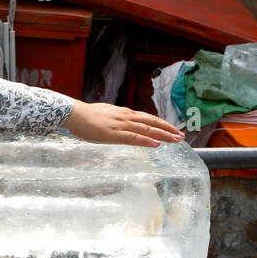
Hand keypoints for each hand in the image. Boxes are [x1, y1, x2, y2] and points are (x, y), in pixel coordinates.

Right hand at [60, 100, 184, 146]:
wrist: (75, 114)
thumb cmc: (86, 116)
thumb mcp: (105, 115)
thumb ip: (116, 119)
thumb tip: (120, 124)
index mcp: (124, 113)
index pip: (147, 118)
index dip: (161, 123)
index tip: (172, 128)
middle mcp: (126, 117)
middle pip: (152, 122)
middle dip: (168, 129)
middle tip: (181, 135)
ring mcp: (121, 125)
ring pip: (147, 130)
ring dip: (163, 135)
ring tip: (176, 139)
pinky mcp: (114, 134)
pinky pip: (134, 138)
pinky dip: (147, 141)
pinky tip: (157, 144)